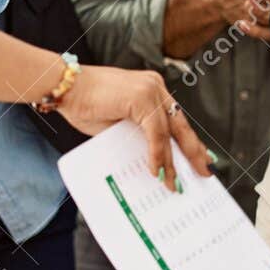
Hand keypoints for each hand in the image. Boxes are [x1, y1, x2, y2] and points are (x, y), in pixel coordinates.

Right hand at [54, 66, 210, 191]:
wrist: (64, 87)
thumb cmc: (85, 104)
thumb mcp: (119, 124)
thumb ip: (138, 135)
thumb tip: (155, 160)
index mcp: (152, 90)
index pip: (175, 120)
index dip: (188, 142)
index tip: (200, 158)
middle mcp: (156, 87)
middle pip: (181, 125)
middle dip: (193, 152)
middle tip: (205, 172)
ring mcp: (150, 90)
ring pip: (169, 132)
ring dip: (171, 161)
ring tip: (174, 183)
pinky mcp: (141, 98)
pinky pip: (156, 133)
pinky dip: (157, 154)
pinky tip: (157, 170)